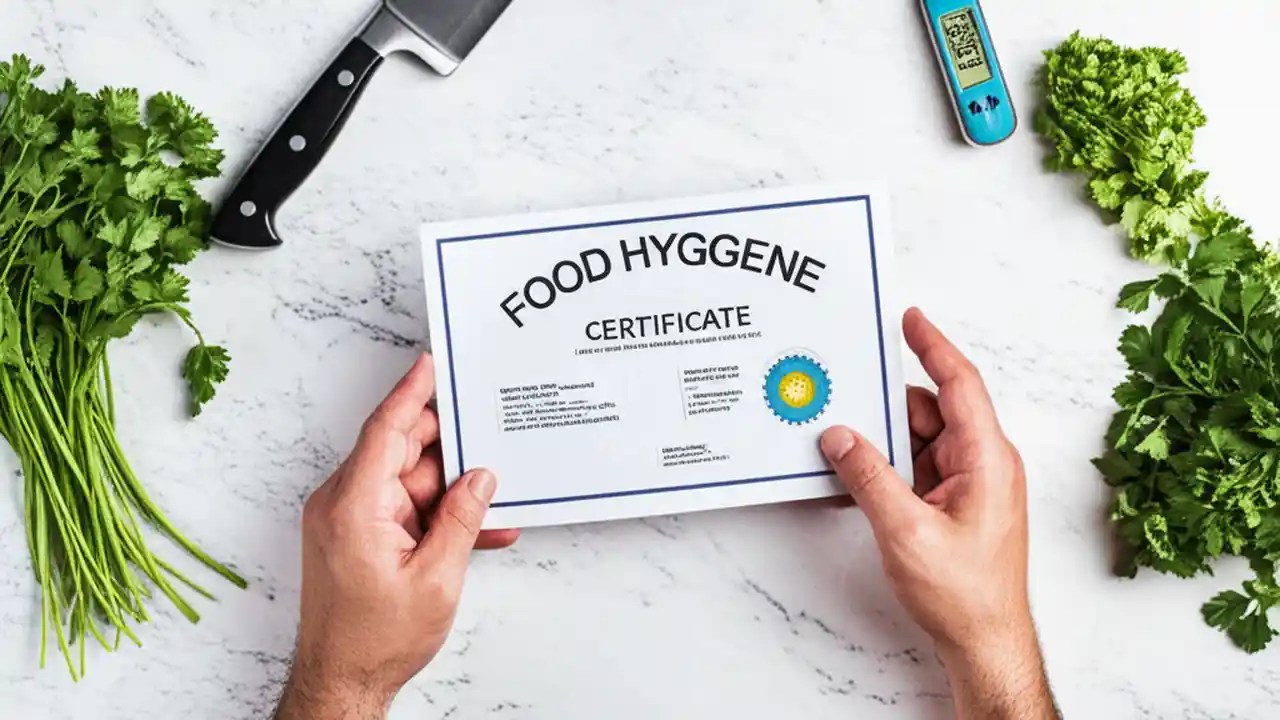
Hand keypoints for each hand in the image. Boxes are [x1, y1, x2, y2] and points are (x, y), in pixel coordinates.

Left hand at [275, 354, 519, 719]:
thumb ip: (461, 519)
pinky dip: (437, 515)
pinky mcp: (359, 535)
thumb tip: (481, 477)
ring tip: (492, 497)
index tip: (431, 364)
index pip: (385, 430)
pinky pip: (405, 508)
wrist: (342, 681)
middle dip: (448, 446)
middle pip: (402, 451)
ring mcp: (349, 519)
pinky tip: (475, 528)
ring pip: (409, 481)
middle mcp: (344, 504)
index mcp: (354, 505)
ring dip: (450, 489)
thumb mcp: (436, 578)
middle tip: (488, 431)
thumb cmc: (374, 639)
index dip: (411, 393)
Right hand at [820, 309, 1056, 719]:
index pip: (960, 384)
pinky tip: (862, 475)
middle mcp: (984, 463)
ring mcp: (971, 483)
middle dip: (887, 406)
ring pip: (922, 439)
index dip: (933, 346)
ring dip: (885, 441)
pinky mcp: (957, 502)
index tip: (910, 318)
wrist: (985, 641)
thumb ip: (868, 476)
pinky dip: (890, 465)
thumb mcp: (904, 530)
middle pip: (932, 411)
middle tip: (847, 395)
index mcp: (987, 459)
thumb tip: (840, 436)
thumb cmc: (964, 594)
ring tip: (846, 445)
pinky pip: (919, 465)